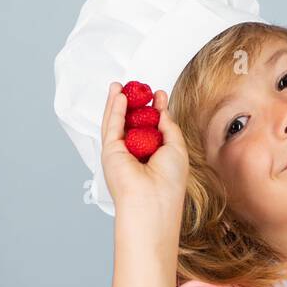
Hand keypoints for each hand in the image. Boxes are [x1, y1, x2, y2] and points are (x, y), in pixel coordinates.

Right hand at [100, 84, 188, 225]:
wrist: (152, 201)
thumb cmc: (169, 182)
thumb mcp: (176, 147)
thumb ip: (168, 126)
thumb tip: (162, 110)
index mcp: (155, 156)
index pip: (153, 129)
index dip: (156, 110)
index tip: (159, 94)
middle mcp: (137, 155)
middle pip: (133, 124)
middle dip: (136, 104)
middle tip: (139, 86)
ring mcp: (122, 154)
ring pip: (118, 122)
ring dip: (120, 102)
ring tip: (123, 85)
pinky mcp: (110, 152)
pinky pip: (112, 126)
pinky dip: (115, 110)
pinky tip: (120, 96)